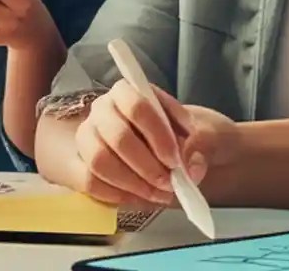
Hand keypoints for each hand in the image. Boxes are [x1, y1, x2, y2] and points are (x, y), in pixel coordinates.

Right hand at [71, 79, 236, 207]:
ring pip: (100, 161)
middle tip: (169, 182)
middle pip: (117, 136)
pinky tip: (140, 197)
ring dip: (132, 183)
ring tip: (158, 193)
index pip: (137, 105)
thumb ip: (202, 144)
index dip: (157, 134)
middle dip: (146, 165)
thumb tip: (190, 164)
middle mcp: (103, 109)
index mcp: (129, 91)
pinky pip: (90, 182)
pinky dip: (117, 194)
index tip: (175, 159)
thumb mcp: (206, 133)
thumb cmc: (188, 135)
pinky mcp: (82, 163)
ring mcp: (89, 136)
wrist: (179, 150)